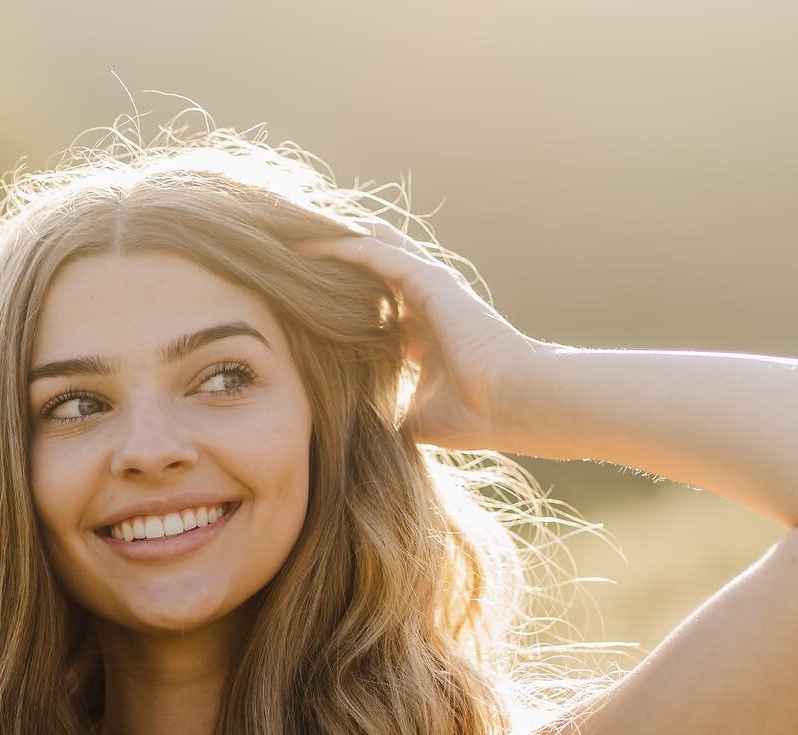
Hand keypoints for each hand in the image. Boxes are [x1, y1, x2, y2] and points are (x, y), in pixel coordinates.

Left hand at [293, 218, 549, 449]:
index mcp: (420, 332)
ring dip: (330, 243)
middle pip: (367, 269)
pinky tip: (306, 243)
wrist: (513, 402)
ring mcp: (427, 285)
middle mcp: (422, 302)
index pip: (370, 305)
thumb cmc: (473, 417)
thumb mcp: (412, 417)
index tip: (295, 301)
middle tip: (284, 253)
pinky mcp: (427, 278)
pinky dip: (340, 246)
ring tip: (287, 235)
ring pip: (368, 249)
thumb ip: (383, 412)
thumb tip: (349, 435)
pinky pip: (373, 252)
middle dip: (331, 260)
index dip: (334, 300)